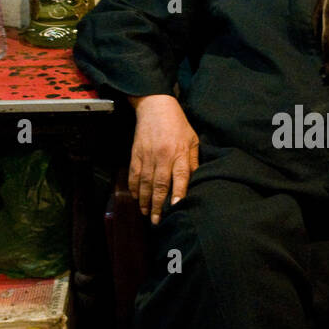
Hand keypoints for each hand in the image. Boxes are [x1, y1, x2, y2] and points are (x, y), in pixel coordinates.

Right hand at [128, 95, 199, 224]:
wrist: (155, 107)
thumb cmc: (178, 125)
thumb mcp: (193, 140)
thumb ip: (193, 162)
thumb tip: (195, 181)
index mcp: (180, 153)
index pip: (180, 177)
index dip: (178, 193)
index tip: (175, 208)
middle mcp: (163, 156)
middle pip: (160, 185)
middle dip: (158, 205)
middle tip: (157, 221)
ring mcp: (148, 156)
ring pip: (145, 183)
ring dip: (145, 200)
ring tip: (146, 214)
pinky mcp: (136, 154)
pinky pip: (134, 175)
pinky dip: (134, 188)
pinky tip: (136, 198)